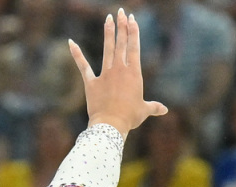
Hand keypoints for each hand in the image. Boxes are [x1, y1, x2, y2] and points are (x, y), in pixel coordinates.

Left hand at [68, 9, 167, 135]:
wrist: (111, 125)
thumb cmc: (130, 118)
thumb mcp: (144, 111)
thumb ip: (153, 107)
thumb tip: (165, 110)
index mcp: (134, 73)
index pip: (134, 47)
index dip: (133, 32)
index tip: (132, 19)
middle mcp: (120, 69)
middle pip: (121, 43)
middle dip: (122, 26)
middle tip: (121, 12)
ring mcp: (105, 74)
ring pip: (107, 49)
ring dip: (108, 33)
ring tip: (108, 18)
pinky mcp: (91, 82)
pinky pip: (83, 66)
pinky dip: (77, 54)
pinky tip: (71, 42)